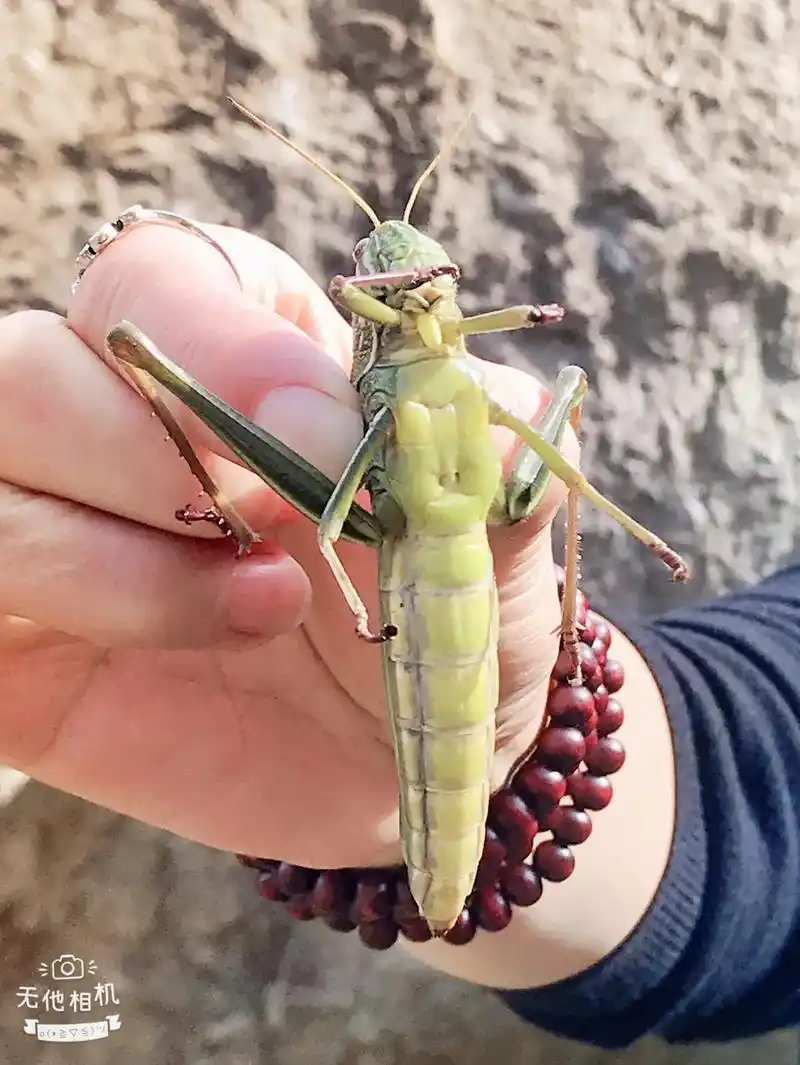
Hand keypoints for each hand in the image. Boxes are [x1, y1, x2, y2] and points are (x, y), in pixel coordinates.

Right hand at [0, 220, 573, 870]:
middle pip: (20, 368)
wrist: (403, 763)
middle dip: (135, 455)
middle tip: (268, 540)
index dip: (216, 345)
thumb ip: (482, 459)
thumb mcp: (488, 538)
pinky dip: (43, 623)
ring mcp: (50, 530)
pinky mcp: (14, 645)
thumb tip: (478, 409)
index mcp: (232, 347)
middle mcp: (118, 422)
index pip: (155, 276)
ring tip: (258, 613)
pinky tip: (158, 666)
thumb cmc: (442, 620)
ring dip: (103, 563)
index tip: (316, 434)